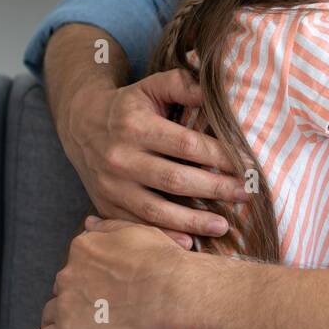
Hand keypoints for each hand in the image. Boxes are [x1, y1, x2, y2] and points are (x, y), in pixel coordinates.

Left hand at [34, 216, 189, 328]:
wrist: (174, 293)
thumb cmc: (163, 261)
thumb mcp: (138, 232)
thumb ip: (107, 228)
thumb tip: (88, 223)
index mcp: (83, 249)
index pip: (75, 264)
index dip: (88, 277)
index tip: (103, 288)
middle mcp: (69, 274)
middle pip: (63, 288)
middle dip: (76, 297)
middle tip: (100, 308)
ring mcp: (66, 305)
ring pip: (51, 314)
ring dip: (62, 319)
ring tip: (82, 328)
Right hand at [59, 69, 249, 248]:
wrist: (80, 124)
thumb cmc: (128, 107)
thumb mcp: (151, 86)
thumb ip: (181, 85)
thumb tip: (214, 94)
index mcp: (136, 127)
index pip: (187, 145)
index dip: (220, 157)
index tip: (248, 165)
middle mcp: (121, 158)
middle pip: (175, 180)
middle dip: (215, 189)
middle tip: (245, 194)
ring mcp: (112, 185)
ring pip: (156, 210)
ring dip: (193, 221)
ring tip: (223, 225)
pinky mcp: (106, 205)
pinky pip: (136, 225)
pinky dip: (163, 236)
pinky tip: (189, 242)